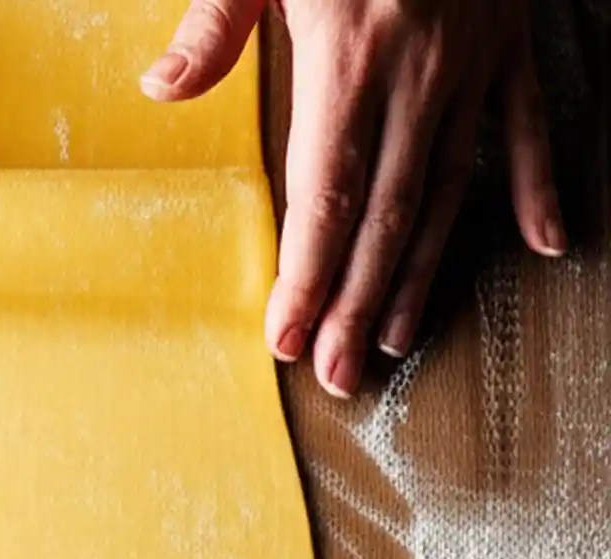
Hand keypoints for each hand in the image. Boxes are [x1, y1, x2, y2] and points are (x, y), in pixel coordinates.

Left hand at [141, 0, 564, 397]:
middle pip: (387, 217)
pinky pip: (529, 126)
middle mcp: (420, 76)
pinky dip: (537, 184)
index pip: (324, 196)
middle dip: (359, 304)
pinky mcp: (513, 43)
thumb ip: (214, 24)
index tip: (288, 337)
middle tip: (340, 375)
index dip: (307, 276)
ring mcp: (476, 64)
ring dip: (424, 272)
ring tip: (399, 339)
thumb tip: (161, 89)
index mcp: (350, 58)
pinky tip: (546, 242)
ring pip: (450, 190)